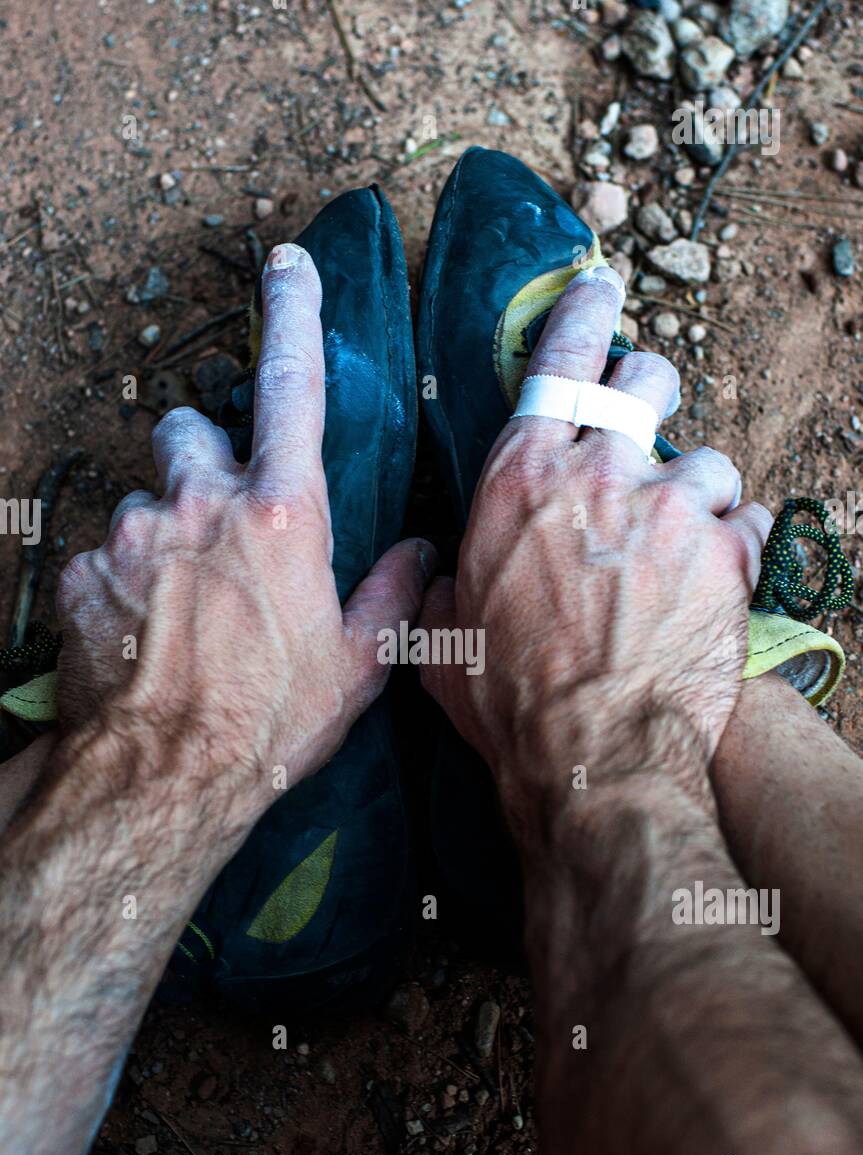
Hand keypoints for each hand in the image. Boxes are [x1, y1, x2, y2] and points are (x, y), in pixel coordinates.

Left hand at [56, 242, 433, 803]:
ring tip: (180, 600)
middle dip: (201, 462)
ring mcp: (136, 534)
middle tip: (217, 519)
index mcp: (283, 515)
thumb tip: (420, 551)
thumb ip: (391, 593)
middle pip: (190, 432)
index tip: (289, 266)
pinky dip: (120, 579)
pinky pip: (103, 553)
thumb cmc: (270, 724)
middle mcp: (204, 503)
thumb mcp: (358, 665)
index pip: (293, 386)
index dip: (295, 315)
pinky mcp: (85, 573)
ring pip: (144, 498)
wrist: (167, 780)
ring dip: (162, 528)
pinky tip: (139, 631)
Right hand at [421, 266, 769, 821]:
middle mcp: (596, 473)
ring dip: (695, 495)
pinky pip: (748, 521)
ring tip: (682, 549)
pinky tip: (718, 582)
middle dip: (653, 395)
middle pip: (648, 381)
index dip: (583, 315)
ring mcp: (668, 506)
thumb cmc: (507, 701)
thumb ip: (438, 588)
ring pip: (704, 458)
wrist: (590, 754)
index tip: (600, 287)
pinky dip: (737, 546)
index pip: (557, 362)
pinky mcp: (726, 552)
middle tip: (649, 433)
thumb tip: (434, 573)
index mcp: (518, 480)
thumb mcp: (441, 640)